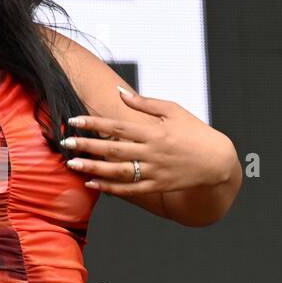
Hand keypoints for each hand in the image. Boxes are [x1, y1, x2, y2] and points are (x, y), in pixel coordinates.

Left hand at [62, 86, 235, 194]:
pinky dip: (110, 187)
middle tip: (65, 143)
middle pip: (113, 149)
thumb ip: (145, 103)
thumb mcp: (173, 110)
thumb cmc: (194, 131)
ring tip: (72, 164)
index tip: (73, 120)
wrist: (216, 161)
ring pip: (118, 171)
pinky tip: (92, 183)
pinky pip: (129, 189)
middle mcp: (152, 152)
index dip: (94, 123)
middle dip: (87, 146)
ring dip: (93, 168)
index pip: (118, 126)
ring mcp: (154, 171)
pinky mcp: (157, 186)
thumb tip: (121, 92)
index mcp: (154, 131)